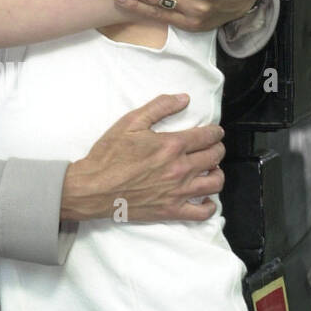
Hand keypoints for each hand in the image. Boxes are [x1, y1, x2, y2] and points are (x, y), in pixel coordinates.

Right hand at [60, 94, 224, 222]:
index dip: (215, 132)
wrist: (93, 188)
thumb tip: (184, 99)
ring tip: (210, 169)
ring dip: (217, 172)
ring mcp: (178, 192)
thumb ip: (159, 107)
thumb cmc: (109, 155)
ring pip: (215, 182)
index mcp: (172, 145)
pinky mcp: (171, 211)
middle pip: (215, 156)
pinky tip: (205, 198)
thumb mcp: (130, 122)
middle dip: (217, 149)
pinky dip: (209, 205)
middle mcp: (180, 168)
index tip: (214, 132)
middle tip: (212, 147)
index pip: (208, 136)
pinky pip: (202, 212)